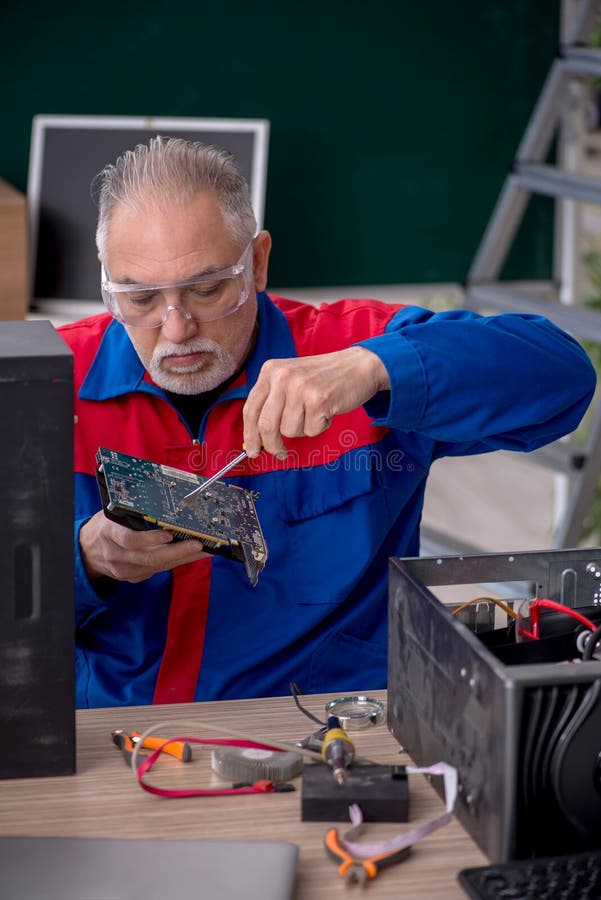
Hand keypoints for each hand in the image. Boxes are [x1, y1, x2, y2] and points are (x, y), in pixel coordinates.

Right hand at [79, 510, 208, 583]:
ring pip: (156, 566)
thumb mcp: (112, 513)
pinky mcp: (131, 577)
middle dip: (177, 552)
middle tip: (197, 544)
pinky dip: (174, 562)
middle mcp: (115, 554)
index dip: (149, 539)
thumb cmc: (105, 526)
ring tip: (202, 549)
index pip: (129, 539)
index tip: (169, 535)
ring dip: (182, 558)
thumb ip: (132, 511)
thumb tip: (162, 501)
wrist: (86, 550)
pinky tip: (189, 555)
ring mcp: (123, 569)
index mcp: (109, 533)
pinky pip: (156, 571)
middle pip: (148, 557)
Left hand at [243, 346, 389, 457]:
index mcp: (270, 370)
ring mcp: (300, 387)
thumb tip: (258, 437)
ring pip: (289, 430)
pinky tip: (326, 410)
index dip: (250, 434)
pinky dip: (320, 427)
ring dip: (303, 429)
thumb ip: (272, 402)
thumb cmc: (323, 378)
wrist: (358, 366)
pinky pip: (311, 430)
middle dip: (272, 444)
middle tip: (280, 453)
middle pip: (266, 425)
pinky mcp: (318, 400)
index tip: (252, 450)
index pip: (251, 409)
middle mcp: (282, 376)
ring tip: (314, 412)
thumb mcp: (290, 379)